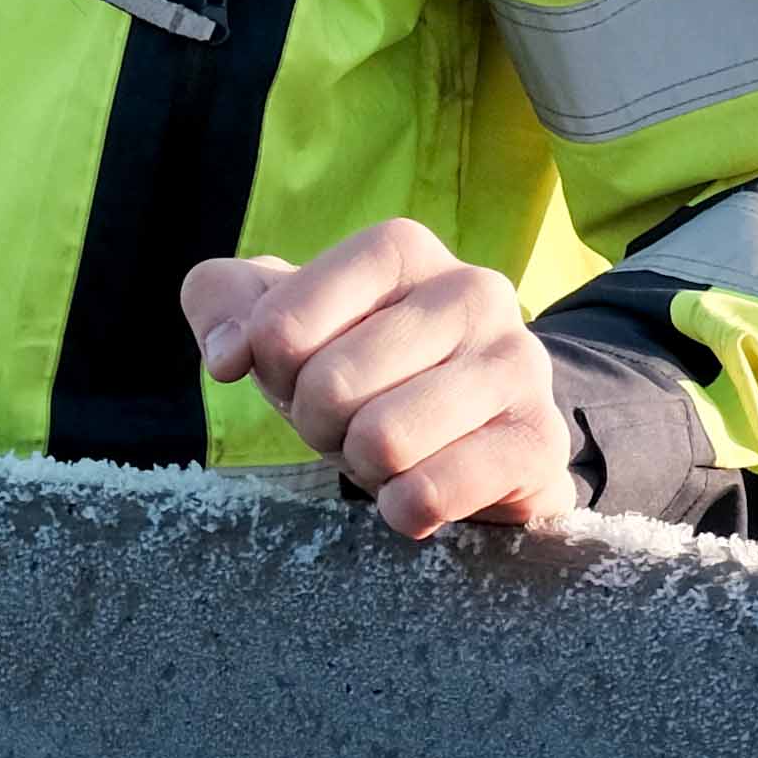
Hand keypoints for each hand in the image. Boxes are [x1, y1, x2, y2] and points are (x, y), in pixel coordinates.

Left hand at [181, 221, 564, 537]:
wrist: (468, 429)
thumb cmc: (355, 362)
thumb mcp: (274, 317)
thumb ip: (220, 300)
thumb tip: (226, 354)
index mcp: (401, 249)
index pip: (281, 325)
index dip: (269, 368)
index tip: (293, 372)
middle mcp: (472, 291)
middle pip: (330, 385)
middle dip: (316, 422)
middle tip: (346, 420)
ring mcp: (517, 363)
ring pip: (382, 439)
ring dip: (361, 465)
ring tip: (385, 450)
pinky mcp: (537, 441)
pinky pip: (431, 491)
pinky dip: (402, 507)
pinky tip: (415, 493)